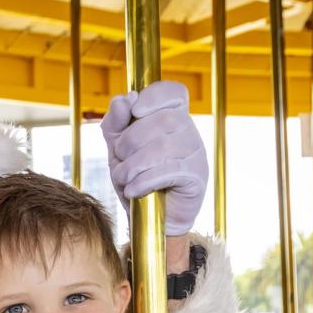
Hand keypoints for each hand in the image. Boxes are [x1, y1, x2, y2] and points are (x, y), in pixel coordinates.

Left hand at [100, 81, 208, 235]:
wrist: (148, 220)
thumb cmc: (135, 180)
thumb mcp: (117, 150)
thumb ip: (115, 124)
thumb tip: (123, 99)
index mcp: (172, 117)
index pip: (172, 92)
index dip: (153, 96)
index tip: (134, 111)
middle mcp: (189, 131)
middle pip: (161, 120)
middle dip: (130, 140)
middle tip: (120, 158)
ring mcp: (197, 153)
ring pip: (163, 146)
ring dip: (133, 165)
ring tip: (124, 178)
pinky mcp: (197, 177)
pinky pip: (169, 171)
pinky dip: (143, 182)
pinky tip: (134, 190)